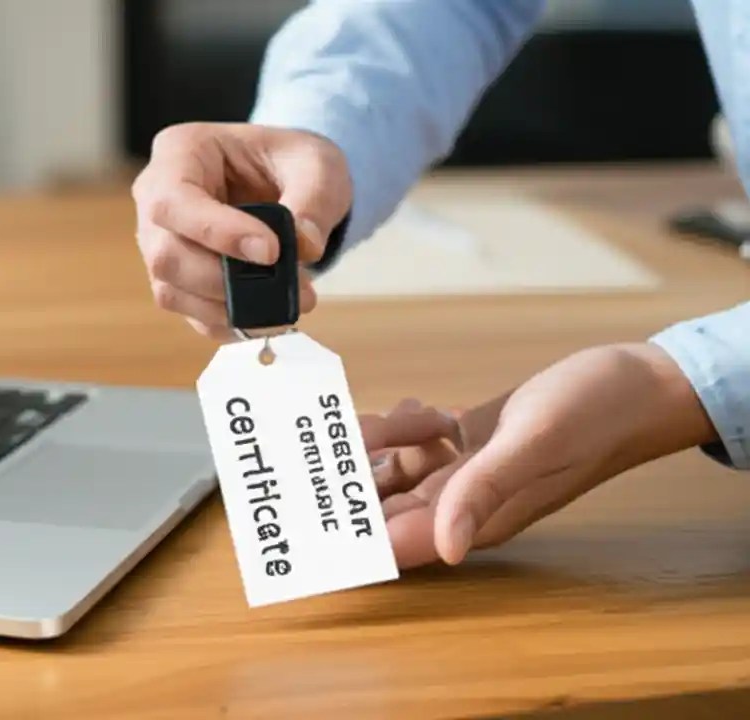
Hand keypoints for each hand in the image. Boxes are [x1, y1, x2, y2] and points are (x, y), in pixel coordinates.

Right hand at [131, 123, 351, 338]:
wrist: (284, 182)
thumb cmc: (289, 161)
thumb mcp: (316, 163)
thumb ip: (314, 198)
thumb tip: (304, 247)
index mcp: (179, 153)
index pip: (174, 200)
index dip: (216, 232)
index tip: (270, 251)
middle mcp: (155, 199)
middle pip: (165, 254)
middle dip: (224, 279)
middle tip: (290, 285)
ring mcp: (159, 243)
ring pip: (171, 290)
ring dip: (228, 306)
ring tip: (286, 303)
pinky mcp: (176, 280)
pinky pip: (190, 313)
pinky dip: (230, 321)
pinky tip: (268, 315)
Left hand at [363, 343, 716, 568]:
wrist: (640, 384)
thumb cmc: (598, 412)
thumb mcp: (536, 443)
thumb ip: (485, 491)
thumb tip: (444, 551)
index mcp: (475, 521)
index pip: (391, 543)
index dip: (344, 533)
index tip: (306, 509)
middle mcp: (463, 507)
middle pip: (378, 507)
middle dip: (353, 474)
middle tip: (349, 433)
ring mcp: (466, 477)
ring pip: (392, 472)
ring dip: (383, 442)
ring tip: (416, 417)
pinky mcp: (471, 447)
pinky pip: (416, 446)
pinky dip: (406, 426)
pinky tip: (426, 410)